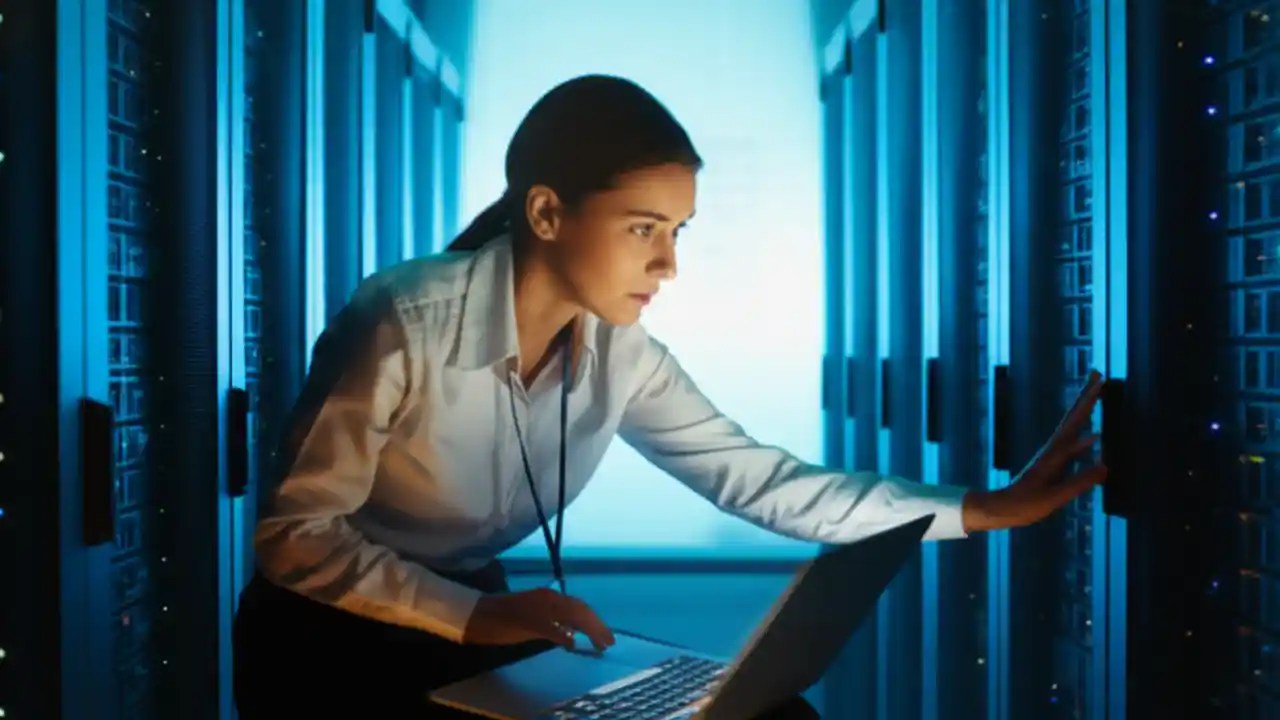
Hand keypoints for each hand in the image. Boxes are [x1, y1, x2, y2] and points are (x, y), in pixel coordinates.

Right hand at [462, 587, 615, 650]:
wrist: (477, 614)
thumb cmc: (504, 617)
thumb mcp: (535, 618)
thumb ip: (554, 623)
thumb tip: (573, 633)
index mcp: (549, 596)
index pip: (579, 606)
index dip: (595, 620)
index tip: (606, 635)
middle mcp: (548, 598)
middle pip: (580, 609)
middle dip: (597, 626)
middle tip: (610, 642)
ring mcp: (538, 608)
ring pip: (571, 615)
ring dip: (589, 630)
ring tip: (601, 645)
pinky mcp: (528, 621)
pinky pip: (550, 628)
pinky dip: (562, 635)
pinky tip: (571, 645)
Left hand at [962, 370, 1108, 532]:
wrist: (1002, 509)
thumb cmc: (1025, 505)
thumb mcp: (1054, 497)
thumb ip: (1079, 482)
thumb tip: (1105, 465)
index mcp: (1054, 454)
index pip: (1075, 422)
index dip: (1088, 402)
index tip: (1099, 382)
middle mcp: (1053, 450)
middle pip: (1073, 417)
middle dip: (1086, 396)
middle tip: (1098, 376)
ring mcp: (1052, 456)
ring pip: (1073, 428)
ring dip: (1084, 412)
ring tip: (1096, 397)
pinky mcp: (1052, 465)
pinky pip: (1073, 445)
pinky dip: (1084, 437)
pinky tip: (1094, 439)